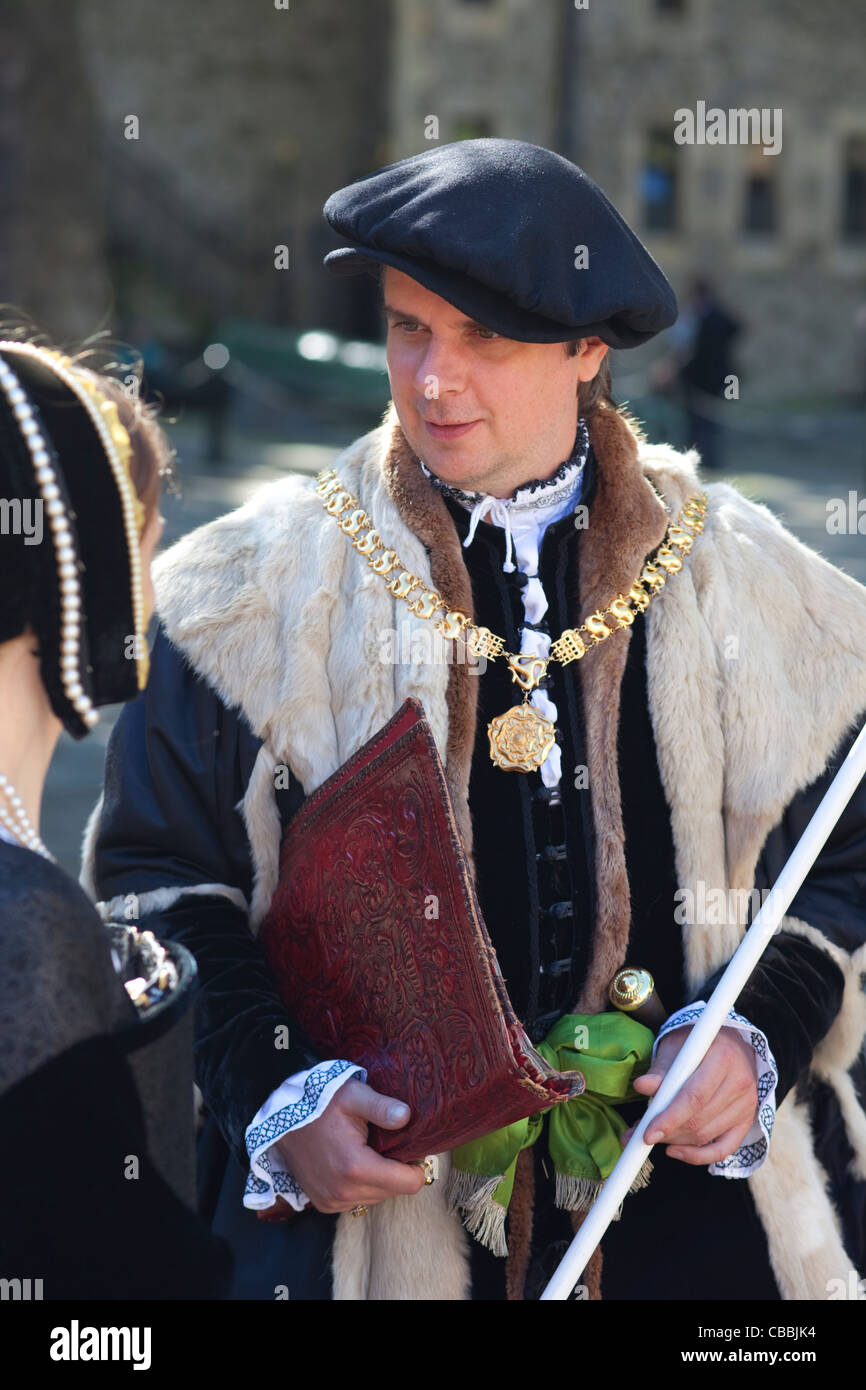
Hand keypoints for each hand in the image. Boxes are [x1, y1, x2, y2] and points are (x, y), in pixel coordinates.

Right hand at [274, 1078, 426, 1213]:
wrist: (281, 1118)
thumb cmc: (319, 1103)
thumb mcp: (352, 1095)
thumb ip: (381, 1107)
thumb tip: (406, 1117)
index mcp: (355, 1167)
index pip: (409, 1184)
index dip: (417, 1166)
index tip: (411, 1147)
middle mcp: (344, 1192)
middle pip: (394, 1191)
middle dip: (398, 1171)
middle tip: (389, 1144)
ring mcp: (332, 1201)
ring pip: (376, 1198)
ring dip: (380, 1179)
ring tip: (370, 1151)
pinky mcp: (324, 1204)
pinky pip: (358, 1200)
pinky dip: (363, 1185)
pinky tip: (355, 1163)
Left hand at [621, 1025, 758, 1165]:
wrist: (728, 1044)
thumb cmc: (697, 1045)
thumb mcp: (677, 1048)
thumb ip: (661, 1070)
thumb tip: (641, 1086)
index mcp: (722, 1058)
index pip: (694, 1097)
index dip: (669, 1118)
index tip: (646, 1133)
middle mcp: (740, 1082)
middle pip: (699, 1120)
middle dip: (668, 1132)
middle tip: (644, 1135)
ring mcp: (746, 1104)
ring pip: (707, 1135)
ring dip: (677, 1141)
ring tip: (657, 1135)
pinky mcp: (746, 1121)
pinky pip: (723, 1149)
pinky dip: (698, 1156)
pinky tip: (676, 1150)